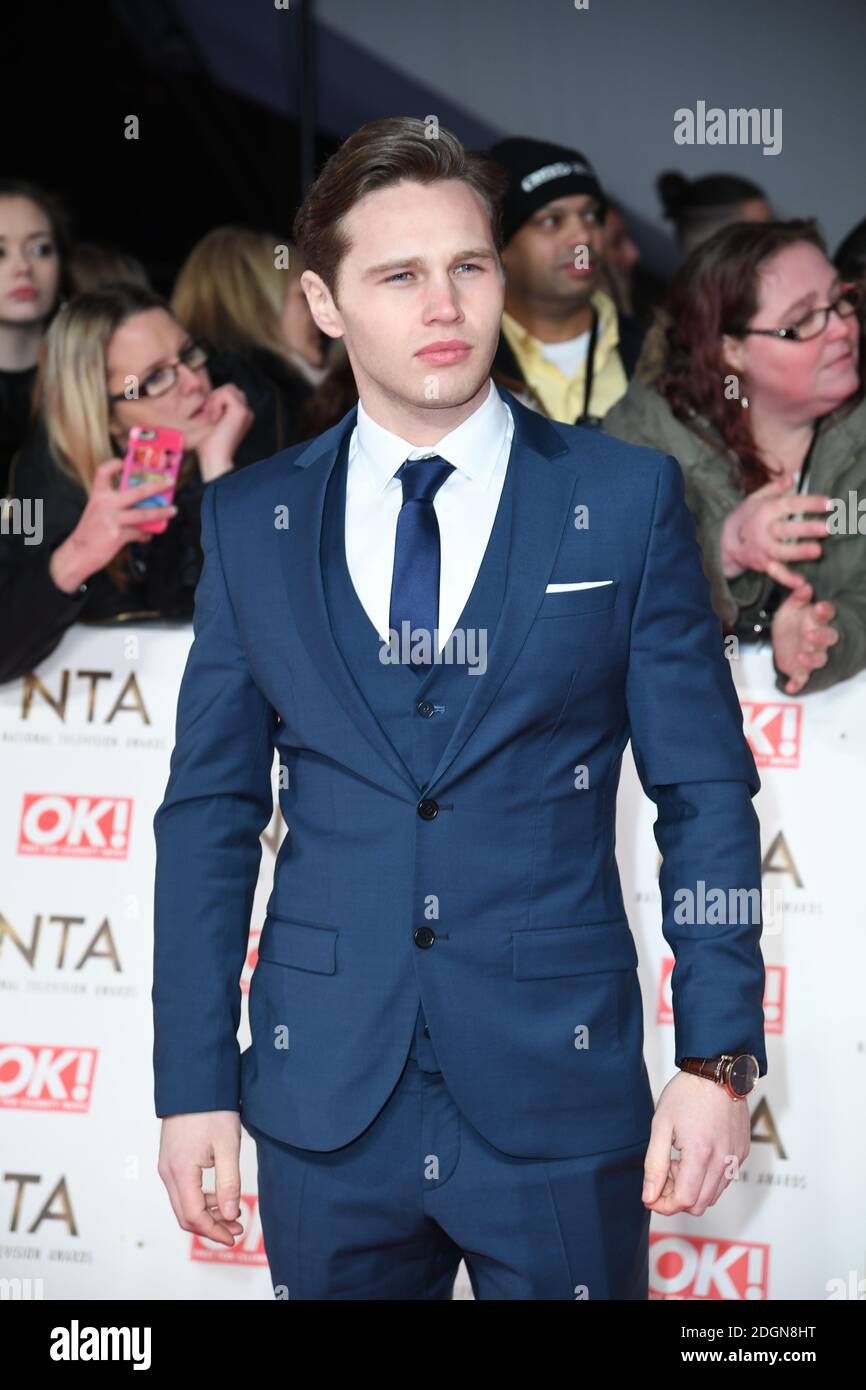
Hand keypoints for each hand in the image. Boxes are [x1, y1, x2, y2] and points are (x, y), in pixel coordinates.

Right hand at [48, 458, 178, 591]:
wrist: (78, 553)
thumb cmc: (89, 533)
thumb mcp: (97, 512)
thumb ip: (114, 505)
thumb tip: (138, 504)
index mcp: (98, 496)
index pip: (103, 472)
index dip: (113, 464)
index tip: (123, 461)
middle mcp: (106, 504)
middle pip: (137, 491)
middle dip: (157, 486)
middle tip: (170, 481)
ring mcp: (113, 519)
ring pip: (144, 513)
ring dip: (161, 512)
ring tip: (173, 510)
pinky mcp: (118, 535)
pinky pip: (139, 532)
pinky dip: (145, 534)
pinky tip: (148, 535)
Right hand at [157, 1111, 243, 1246]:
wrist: (193, 1081)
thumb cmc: (212, 1109)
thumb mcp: (227, 1146)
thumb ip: (228, 1183)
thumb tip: (229, 1215)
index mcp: (180, 1172)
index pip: (194, 1216)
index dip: (214, 1232)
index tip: (235, 1236)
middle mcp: (168, 1172)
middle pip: (185, 1215)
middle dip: (210, 1227)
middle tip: (237, 1229)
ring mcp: (167, 1165)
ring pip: (182, 1203)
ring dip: (207, 1213)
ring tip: (234, 1212)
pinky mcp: (171, 1158)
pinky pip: (182, 1189)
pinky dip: (200, 1199)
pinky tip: (220, 1195)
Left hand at [196, 383, 252, 481]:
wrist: (214, 457)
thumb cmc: (208, 442)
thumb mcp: (209, 419)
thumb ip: (212, 405)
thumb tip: (202, 389)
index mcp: (241, 415)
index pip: (228, 393)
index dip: (215, 400)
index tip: (210, 418)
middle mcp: (247, 412)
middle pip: (230, 388)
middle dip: (216, 398)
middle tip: (211, 417)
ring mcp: (246, 411)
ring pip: (228, 388)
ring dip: (215, 400)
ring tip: (213, 418)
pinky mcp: (242, 411)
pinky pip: (226, 393)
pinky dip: (216, 403)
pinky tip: (216, 418)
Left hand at [642, 1070, 749, 1215]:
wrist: (716, 1070)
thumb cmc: (686, 1093)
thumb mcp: (661, 1125)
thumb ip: (655, 1164)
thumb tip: (649, 1196)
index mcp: (700, 1155)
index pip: (684, 1201)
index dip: (664, 1205)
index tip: (651, 1195)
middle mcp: (723, 1161)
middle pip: (700, 1205)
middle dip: (677, 1198)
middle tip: (664, 1173)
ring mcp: (736, 1157)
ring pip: (714, 1196)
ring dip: (693, 1188)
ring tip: (679, 1160)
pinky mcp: (743, 1152)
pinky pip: (725, 1180)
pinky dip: (708, 1178)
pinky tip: (696, 1154)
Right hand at [720, 479, 830, 589]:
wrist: (722, 543)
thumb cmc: (744, 518)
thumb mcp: (755, 498)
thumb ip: (774, 488)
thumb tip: (793, 478)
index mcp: (764, 511)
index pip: (789, 505)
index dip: (810, 503)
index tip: (830, 503)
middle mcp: (762, 531)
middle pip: (786, 529)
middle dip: (807, 528)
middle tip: (827, 528)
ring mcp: (763, 550)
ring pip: (781, 552)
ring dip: (799, 552)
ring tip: (818, 551)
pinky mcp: (764, 565)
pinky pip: (776, 574)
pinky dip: (788, 580)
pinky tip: (802, 582)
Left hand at [771, 579, 838, 693]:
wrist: (783, 640)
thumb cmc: (792, 621)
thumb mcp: (791, 607)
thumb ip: (797, 597)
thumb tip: (804, 586)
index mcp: (816, 620)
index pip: (827, 614)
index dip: (825, 611)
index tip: (819, 607)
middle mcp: (818, 638)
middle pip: (828, 638)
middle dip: (821, 637)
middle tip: (810, 634)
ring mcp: (811, 655)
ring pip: (819, 659)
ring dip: (812, 659)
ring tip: (802, 657)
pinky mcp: (801, 670)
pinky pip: (802, 678)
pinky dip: (797, 684)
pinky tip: (790, 688)